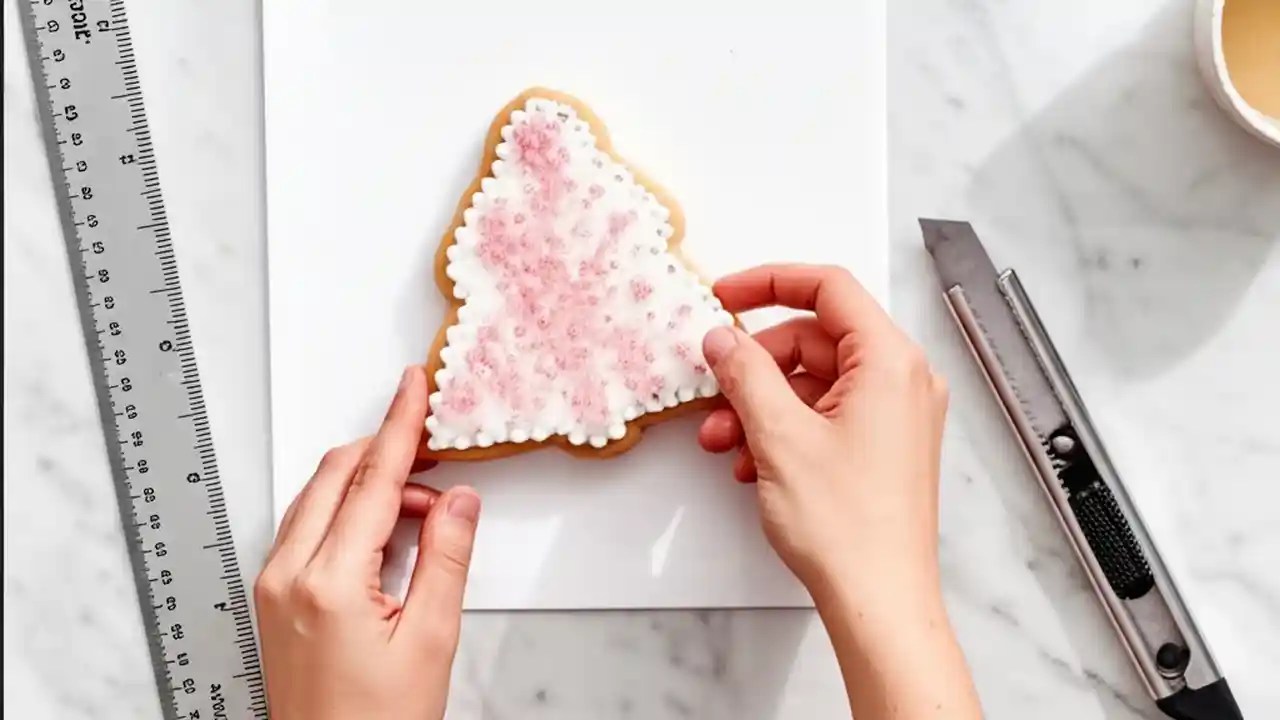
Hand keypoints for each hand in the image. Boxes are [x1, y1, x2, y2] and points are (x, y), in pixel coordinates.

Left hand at [254, 366, 480, 719]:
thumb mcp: (431, 639)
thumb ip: (447, 558)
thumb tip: (460, 502)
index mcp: (328, 583)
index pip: (372, 481)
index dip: (399, 427)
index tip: (413, 388)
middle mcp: (288, 575)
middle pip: (336, 477)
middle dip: (386, 451)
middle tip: (432, 448)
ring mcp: (274, 586)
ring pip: (320, 499)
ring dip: (370, 485)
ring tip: (425, 506)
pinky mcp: (275, 598)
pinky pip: (309, 527)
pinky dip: (349, 513)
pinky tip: (387, 531)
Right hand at [697, 264, 980, 718]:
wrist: (879, 600)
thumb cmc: (848, 527)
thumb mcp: (778, 436)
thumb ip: (745, 374)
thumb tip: (722, 339)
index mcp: (890, 362)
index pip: (828, 288)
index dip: (769, 282)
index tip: (724, 295)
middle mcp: (902, 381)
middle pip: (814, 340)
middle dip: (754, 366)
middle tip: (714, 391)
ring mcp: (895, 416)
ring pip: (812, 383)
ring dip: (760, 405)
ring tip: (723, 441)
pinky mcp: (882, 447)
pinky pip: (824, 415)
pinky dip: (783, 429)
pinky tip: (749, 462)